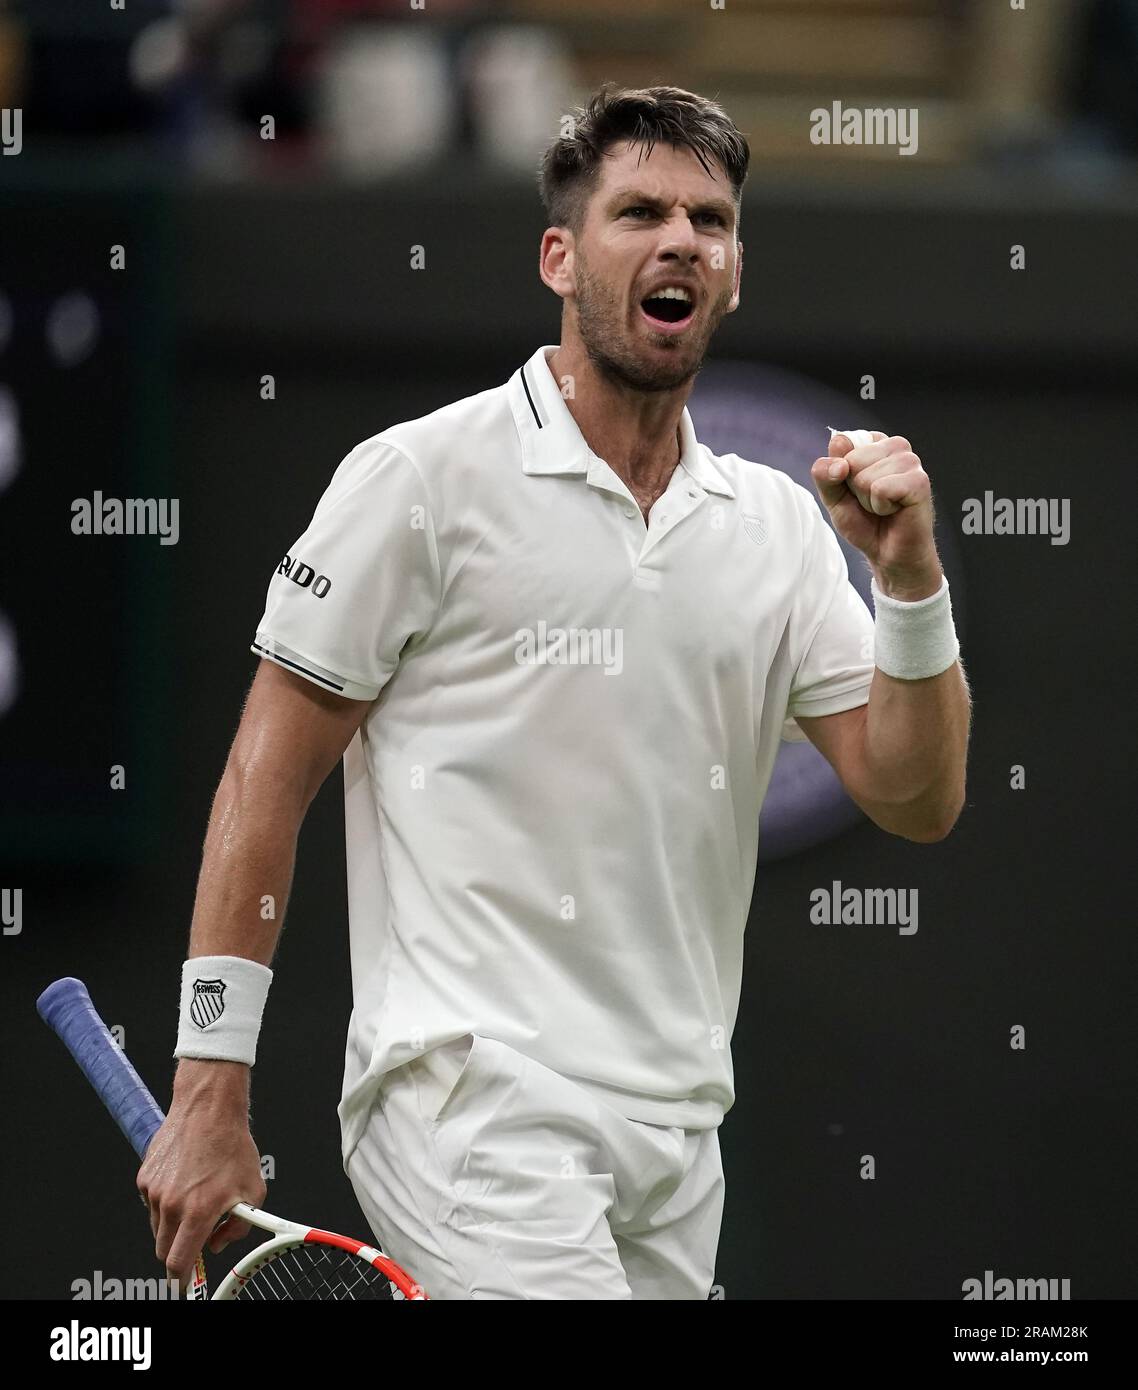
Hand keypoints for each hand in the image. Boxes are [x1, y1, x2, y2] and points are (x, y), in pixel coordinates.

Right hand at [136, 1060, 266, 1293]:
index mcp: (198, 1211)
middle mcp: (171, 1204)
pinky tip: (184, 1183)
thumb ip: (238, 1227)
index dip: (181, 1279)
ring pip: (158, 1227)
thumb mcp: (252, 1190)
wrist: (208, 1108)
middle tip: (197, 1239)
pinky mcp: (144, 1178)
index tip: (185, 1284)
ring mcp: (154, 1191)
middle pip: (164, 1249)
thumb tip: (220, 1243)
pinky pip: (152, 1204)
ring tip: (196, 1199)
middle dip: (179, 1252)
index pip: (179, 1262)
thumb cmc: (232, 1145)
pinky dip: (165, 1204)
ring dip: (173, 1226)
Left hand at [810, 431, 940, 596]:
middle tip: (872, 502)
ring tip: (884, 507)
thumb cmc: (865, 522)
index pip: (841, 443)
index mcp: (875, 442)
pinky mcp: (919, 480)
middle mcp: (896, 446)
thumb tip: (837, 464)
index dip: (839, 474)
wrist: (888, 553)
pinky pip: (880, 489)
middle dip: (854, 489)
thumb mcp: (833, 498)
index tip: (855, 489)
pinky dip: (880, 507)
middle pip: (851, 460)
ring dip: (868, 500)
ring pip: (864, 477)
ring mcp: (911, 461)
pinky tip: (895, 510)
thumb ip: (824, 475)